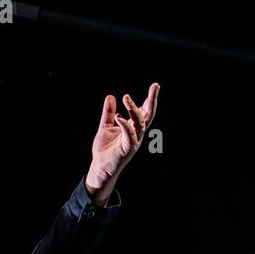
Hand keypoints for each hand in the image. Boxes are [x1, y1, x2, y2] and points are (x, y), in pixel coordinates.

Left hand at [85, 82, 159, 202]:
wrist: (99, 167)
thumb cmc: (104, 149)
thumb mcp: (105, 126)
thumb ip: (108, 113)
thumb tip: (110, 96)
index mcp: (133, 127)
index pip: (144, 111)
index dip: (150, 99)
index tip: (155, 86)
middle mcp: (137, 133)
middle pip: (148, 115)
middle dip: (152, 101)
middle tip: (155, 86)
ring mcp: (134, 141)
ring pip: (140, 123)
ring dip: (134, 110)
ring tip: (126, 97)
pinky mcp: (128, 149)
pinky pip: (130, 135)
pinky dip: (125, 125)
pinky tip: (119, 116)